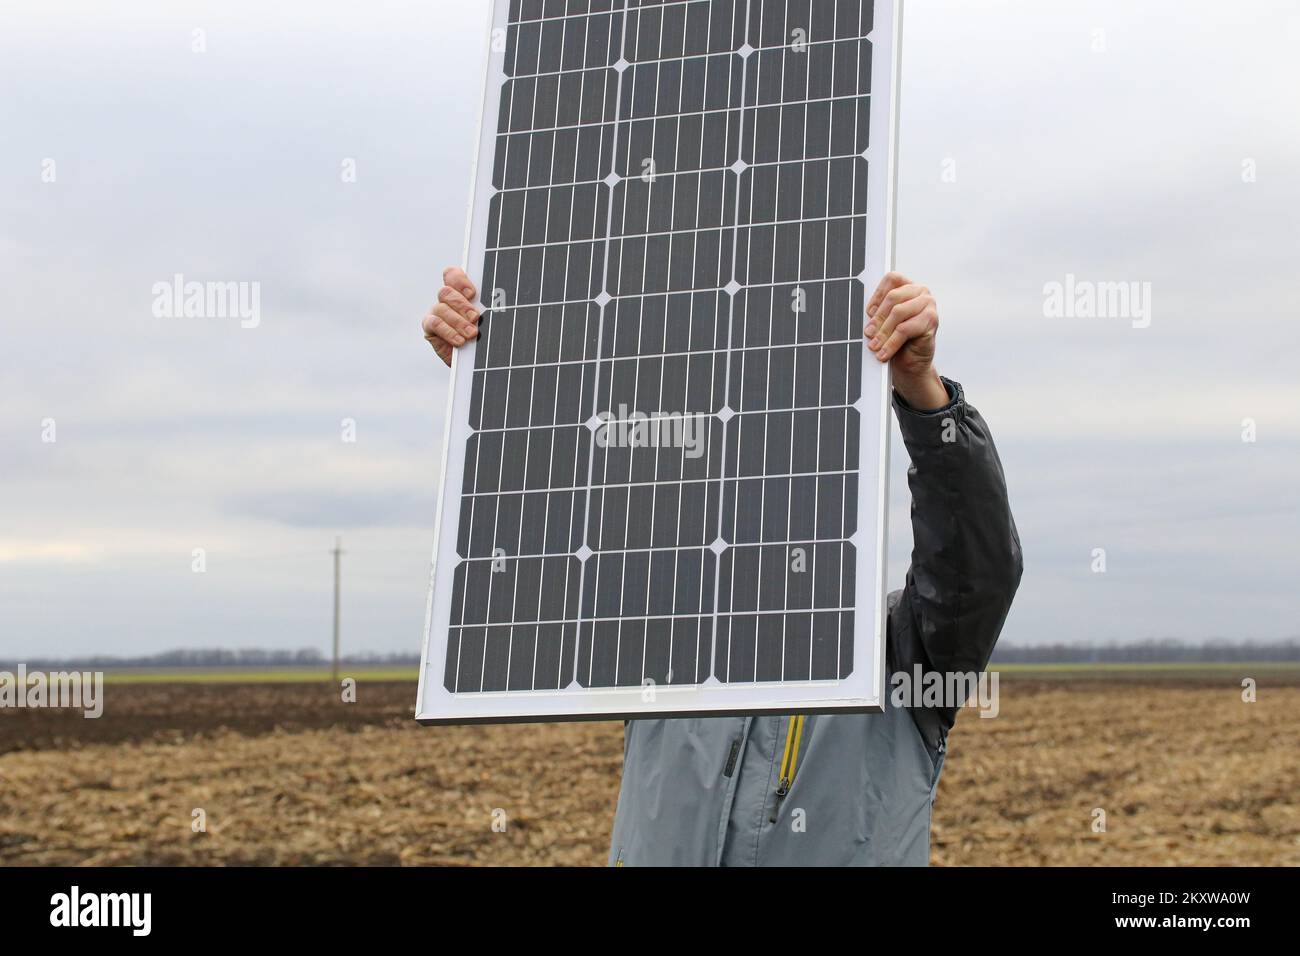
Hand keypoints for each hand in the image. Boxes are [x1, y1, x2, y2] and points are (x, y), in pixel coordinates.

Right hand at [422, 267, 480, 366]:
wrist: (477, 359)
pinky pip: (434, 324)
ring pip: (441, 308)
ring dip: (458, 321)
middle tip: (475, 317)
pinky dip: (448, 332)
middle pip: (446, 292)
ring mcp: (437, 313)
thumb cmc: (485, 336)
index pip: (452, 275)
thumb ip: (490, 308)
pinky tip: (460, 341)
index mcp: (461, 292)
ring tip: (472, 333)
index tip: (472, 293)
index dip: (459, 280)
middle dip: (462, 305)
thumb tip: (500, 302)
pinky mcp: (430, 329)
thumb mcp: (490, 321)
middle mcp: (447, 300)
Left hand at [865, 272, 948, 410]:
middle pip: (893, 297)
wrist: (912, 363)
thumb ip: (877, 313)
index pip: (891, 279)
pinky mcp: (932, 321)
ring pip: (898, 312)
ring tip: (874, 346)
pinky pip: (904, 329)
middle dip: (877, 318)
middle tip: (868, 333)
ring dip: (882, 332)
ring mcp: (929, 305)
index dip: (877, 295)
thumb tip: (864, 312)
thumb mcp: (884, 323)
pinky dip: (891, 342)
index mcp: (909, 286)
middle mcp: (921, 292)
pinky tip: (883, 353)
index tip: (868, 313)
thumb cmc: (897, 340)